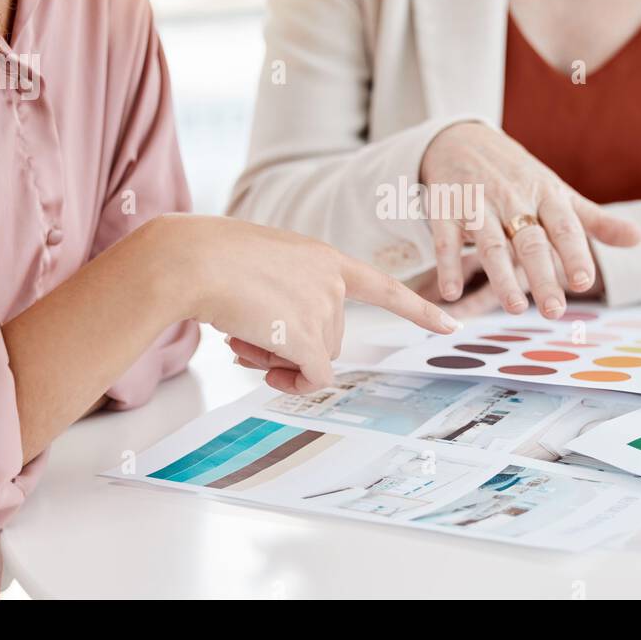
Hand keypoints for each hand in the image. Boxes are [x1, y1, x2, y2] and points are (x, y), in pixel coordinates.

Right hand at [167, 216, 459, 392]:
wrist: (188, 261)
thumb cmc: (211, 261)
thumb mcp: (262, 268)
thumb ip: (288, 299)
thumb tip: (294, 355)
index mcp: (324, 259)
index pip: (382, 287)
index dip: (418, 310)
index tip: (452, 325)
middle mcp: (331, 281)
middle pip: (331, 337)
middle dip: (294, 346)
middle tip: (250, 337)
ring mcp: (322, 308)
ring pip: (317, 358)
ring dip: (280, 359)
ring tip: (242, 335)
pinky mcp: (307, 338)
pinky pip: (314, 377)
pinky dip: (292, 381)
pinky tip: (259, 362)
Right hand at [420, 123, 640, 318]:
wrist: (461, 138)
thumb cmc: (518, 174)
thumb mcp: (557, 192)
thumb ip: (594, 220)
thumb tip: (638, 239)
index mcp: (546, 195)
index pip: (564, 228)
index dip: (574, 254)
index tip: (584, 283)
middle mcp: (514, 199)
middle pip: (530, 241)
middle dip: (542, 276)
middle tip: (555, 312)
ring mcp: (479, 203)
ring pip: (491, 244)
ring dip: (501, 276)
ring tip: (515, 308)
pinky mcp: (447, 208)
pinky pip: (446, 239)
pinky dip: (447, 265)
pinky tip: (452, 294)